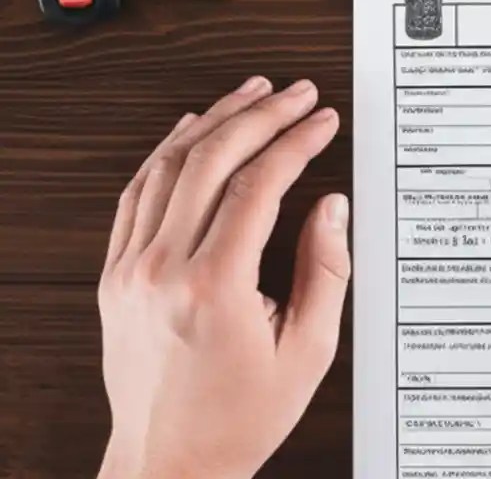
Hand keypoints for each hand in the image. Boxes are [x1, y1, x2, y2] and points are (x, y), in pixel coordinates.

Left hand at [97, 77, 349, 478]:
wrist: (168, 462)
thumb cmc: (236, 419)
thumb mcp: (308, 352)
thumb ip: (326, 272)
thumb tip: (331, 208)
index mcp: (214, 288)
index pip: (260, 185)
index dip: (297, 142)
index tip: (323, 122)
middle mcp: (162, 270)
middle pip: (211, 161)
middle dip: (260, 114)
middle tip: (295, 93)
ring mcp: (130, 270)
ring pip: (168, 166)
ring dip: (213, 120)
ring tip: (250, 93)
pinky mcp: (114, 275)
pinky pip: (135, 194)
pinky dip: (166, 153)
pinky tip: (191, 131)